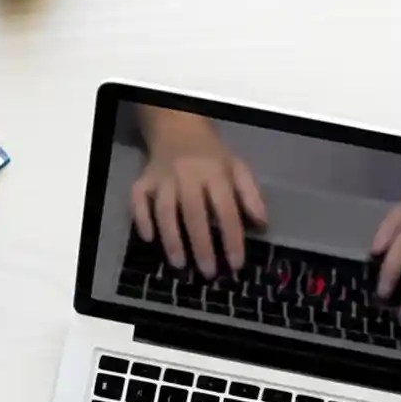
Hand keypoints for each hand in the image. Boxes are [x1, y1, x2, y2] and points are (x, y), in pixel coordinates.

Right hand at [132, 110, 265, 277]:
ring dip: (171, 238)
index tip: (235, 264)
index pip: (226, 210)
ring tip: (179, 265)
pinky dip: (141, 219)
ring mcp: (163, 179)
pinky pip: (138, 201)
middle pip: (194, 213)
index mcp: (215, 174)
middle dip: (201, 245)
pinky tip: (148, 238)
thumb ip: (251, 195)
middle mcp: (188, 176)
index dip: (232, 238)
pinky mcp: (143, 182)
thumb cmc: (212, 156)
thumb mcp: (238, 168)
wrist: (178, 128)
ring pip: (165, 211)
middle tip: (208, 272)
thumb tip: (263, 224)